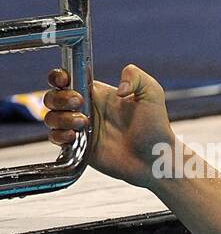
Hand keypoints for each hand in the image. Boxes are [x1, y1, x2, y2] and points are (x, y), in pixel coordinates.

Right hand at [44, 64, 175, 188]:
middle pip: (52, 96)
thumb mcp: (152, 93)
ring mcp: (80, 129)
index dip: (58, 76)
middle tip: (80, 103)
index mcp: (97, 93)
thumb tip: (118, 87)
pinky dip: (59, 135)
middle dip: (59, 97)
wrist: (156, 158)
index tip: (64, 80)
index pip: (67, 79)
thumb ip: (136, 76)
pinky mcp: (78, 147)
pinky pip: (55, 138)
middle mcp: (85, 109)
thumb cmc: (156, 127)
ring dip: (61, 117)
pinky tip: (75, 136)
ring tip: (84, 123)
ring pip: (50, 117)